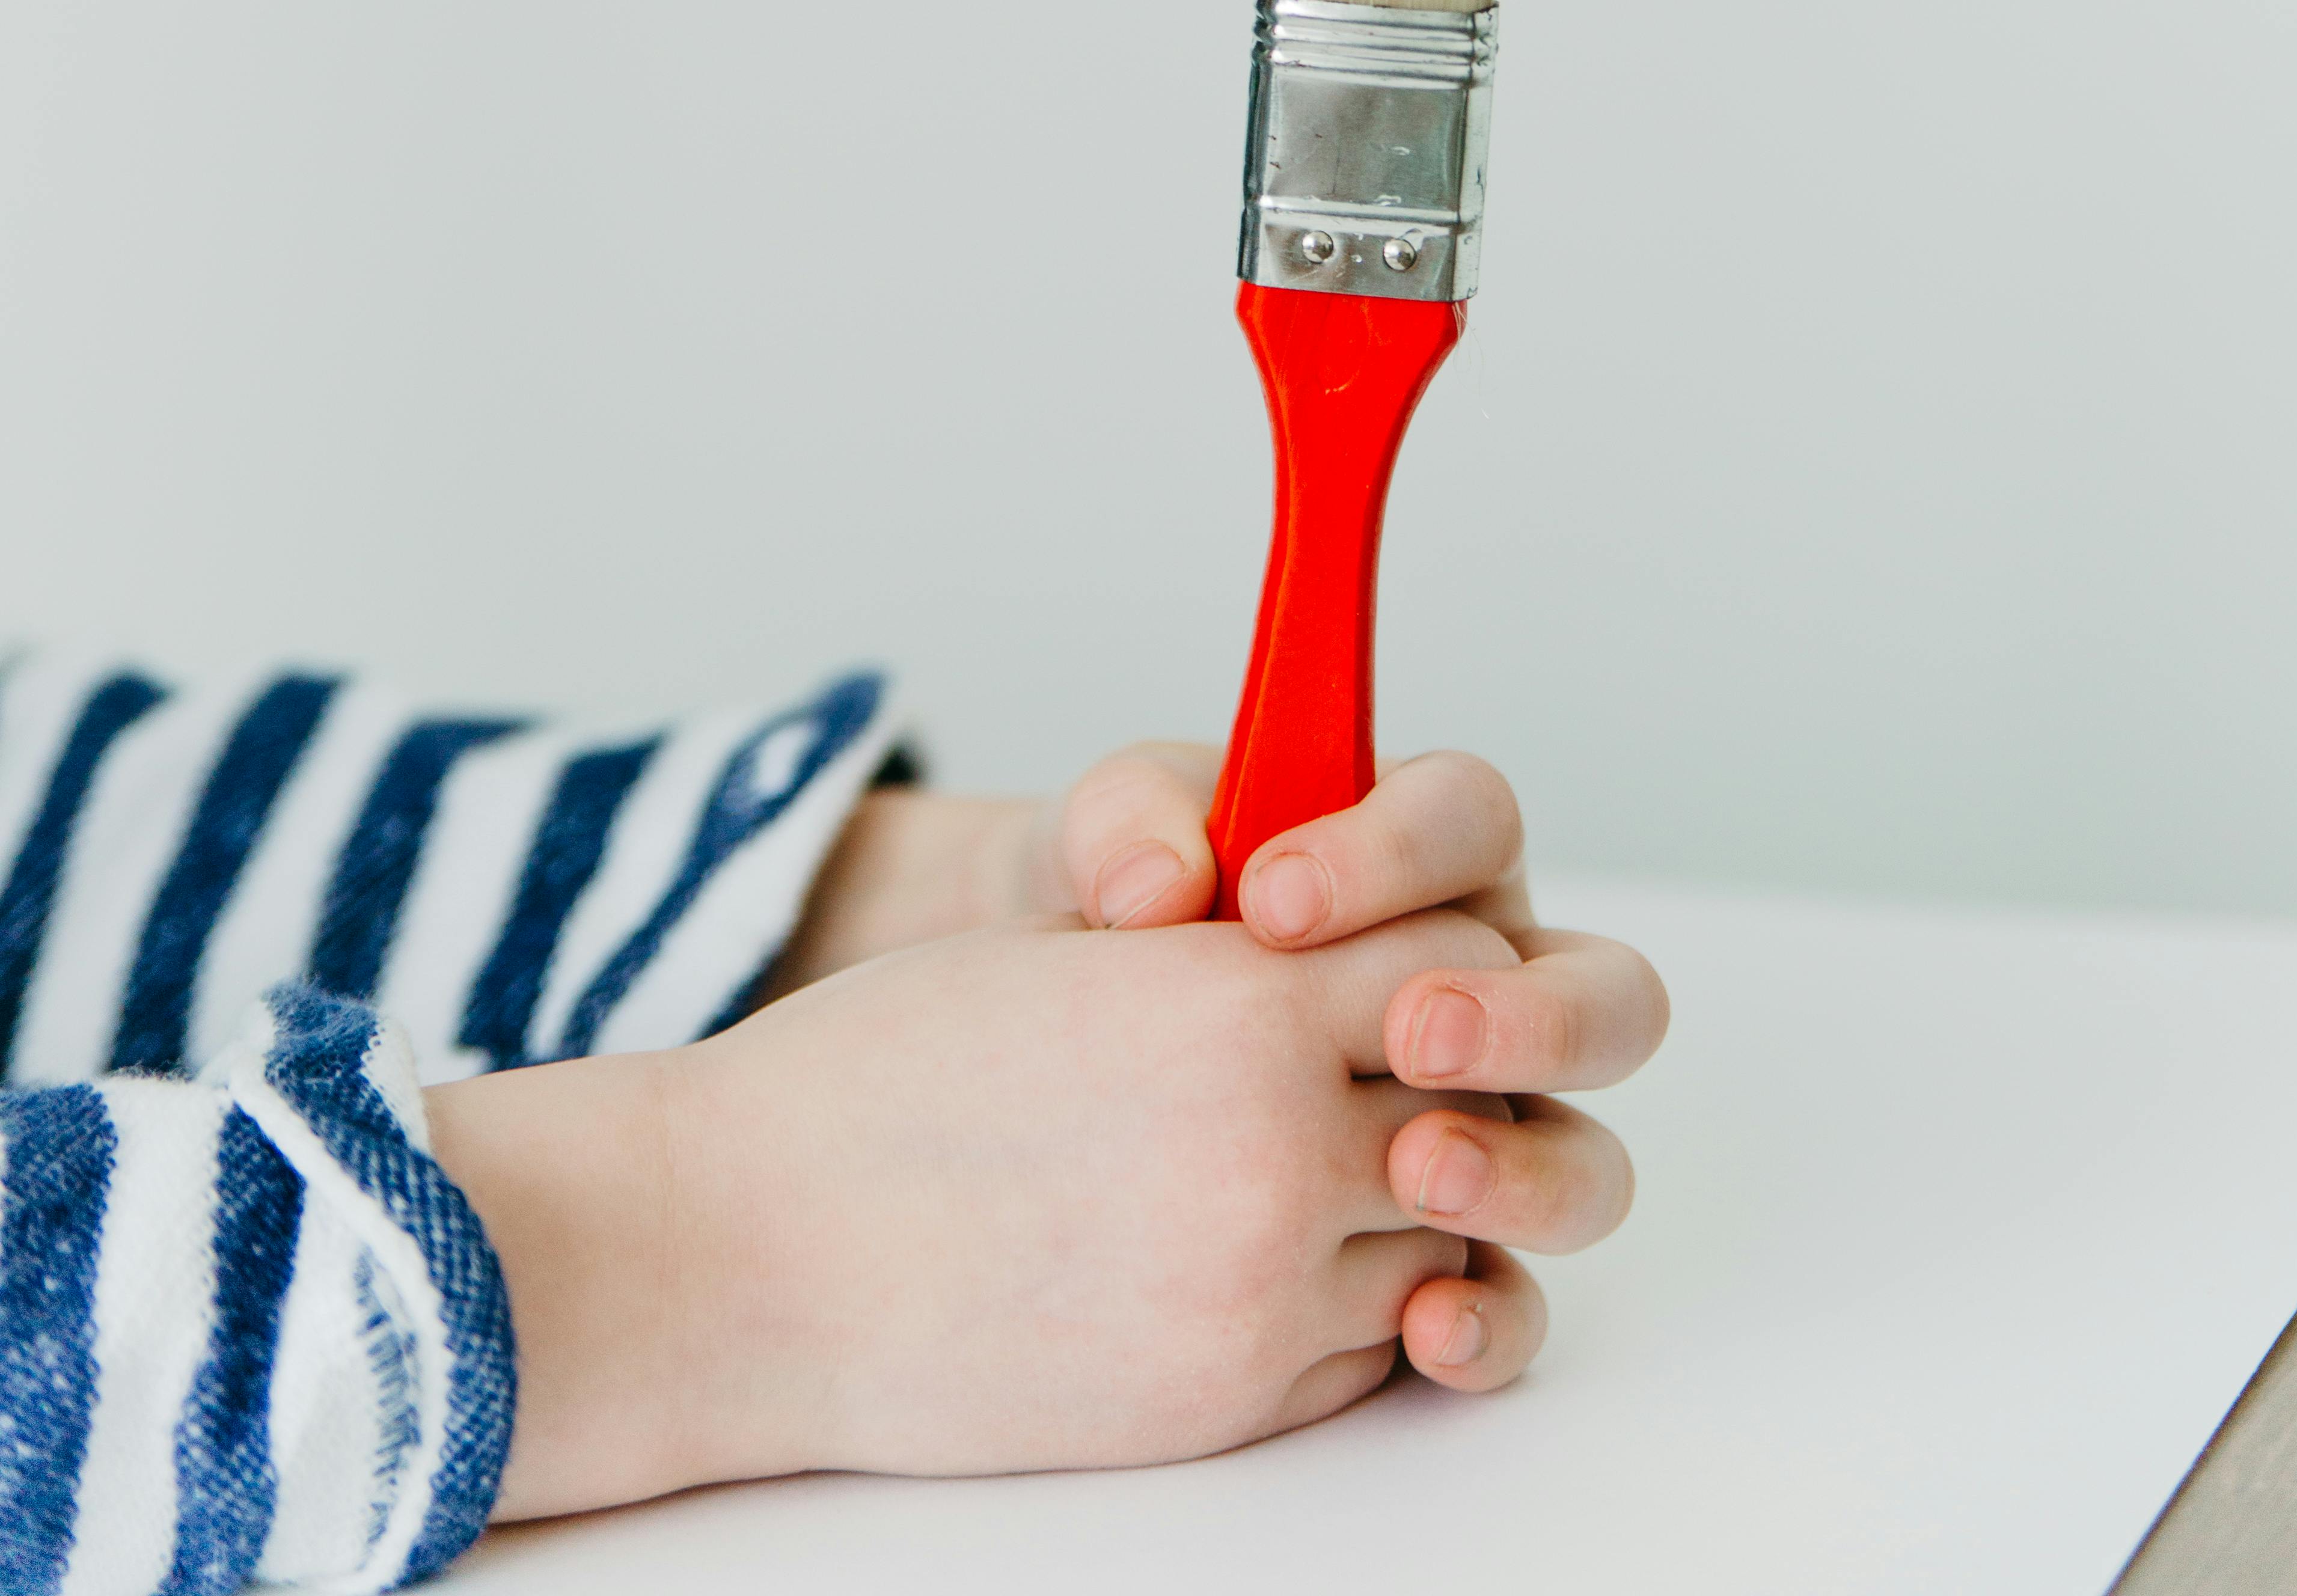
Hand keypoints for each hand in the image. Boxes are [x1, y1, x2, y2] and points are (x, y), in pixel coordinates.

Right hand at [429, 904, 1520, 1513]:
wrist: (762, 1247)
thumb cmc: (892, 1070)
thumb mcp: (1081, 952)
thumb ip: (1233, 954)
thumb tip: (1344, 962)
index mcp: (1246, 1000)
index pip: (1457, 963)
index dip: (1441, 959)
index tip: (1401, 965)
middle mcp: (1285, 1144)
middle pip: (1479, 1103)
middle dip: (1455, 1085)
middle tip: (1398, 1072)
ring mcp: (1269, 1287)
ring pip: (1442, 1235)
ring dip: (1407, 1201)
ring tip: (1310, 1166)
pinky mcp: (1235, 1398)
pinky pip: (1373, 1343)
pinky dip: (1355, 1301)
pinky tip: (1262, 1256)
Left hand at [1035, 739, 1670, 1393]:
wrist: (1046, 1051)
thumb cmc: (1108, 918)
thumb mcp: (1102, 844)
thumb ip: (1126, 823)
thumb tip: (1158, 883)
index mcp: (1423, 865)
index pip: (1474, 822)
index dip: (1401, 854)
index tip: (1277, 903)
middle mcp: (1488, 996)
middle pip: (1605, 996)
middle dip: (1531, 1019)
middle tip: (1416, 1037)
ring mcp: (1486, 1131)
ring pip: (1587, 1160)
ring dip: (1525, 1171)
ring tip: (1418, 1171)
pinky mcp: (1446, 1256)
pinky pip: (1516, 1302)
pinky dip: (1488, 1318)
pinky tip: (1423, 1322)